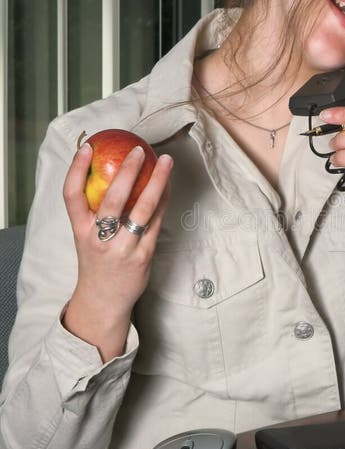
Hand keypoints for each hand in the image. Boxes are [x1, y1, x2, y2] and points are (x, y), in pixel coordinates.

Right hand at [62, 142, 172, 361]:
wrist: (104, 301)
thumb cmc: (97, 263)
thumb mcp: (85, 238)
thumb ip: (93, 212)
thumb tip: (107, 172)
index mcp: (80, 231)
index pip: (72, 196)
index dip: (76, 170)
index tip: (87, 148)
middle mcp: (99, 239)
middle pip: (112, 199)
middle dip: (126, 172)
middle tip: (138, 150)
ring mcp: (122, 249)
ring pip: (141, 210)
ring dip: (156, 182)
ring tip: (165, 161)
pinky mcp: (143, 256)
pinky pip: (156, 222)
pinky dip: (163, 202)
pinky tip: (168, 186)